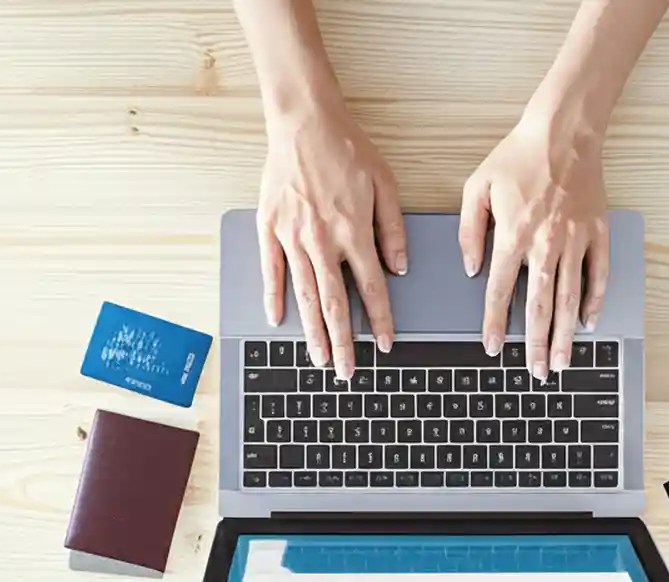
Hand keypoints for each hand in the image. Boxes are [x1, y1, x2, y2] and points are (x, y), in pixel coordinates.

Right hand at [257, 108, 406, 379]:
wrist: (303, 121)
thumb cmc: (347, 148)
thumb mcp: (385, 184)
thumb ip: (392, 229)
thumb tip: (399, 268)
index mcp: (354, 232)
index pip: (371, 288)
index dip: (379, 320)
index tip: (385, 344)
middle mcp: (322, 241)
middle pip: (334, 304)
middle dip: (343, 343)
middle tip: (347, 372)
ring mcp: (292, 236)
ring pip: (303, 295)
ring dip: (312, 332)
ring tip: (318, 359)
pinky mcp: (269, 227)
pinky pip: (271, 271)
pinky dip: (275, 297)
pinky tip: (278, 320)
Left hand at [458, 118, 608, 379]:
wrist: (563, 131)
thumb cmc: (517, 157)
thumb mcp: (477, 187)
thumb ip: (469, 231)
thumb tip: (472, 268)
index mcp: (513, 235)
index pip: (501, 291)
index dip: (496, 323)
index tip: (494, 348)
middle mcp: (545, 243)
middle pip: (541, 306)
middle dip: (538, 344)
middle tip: (537, 371)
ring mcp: (575, 239)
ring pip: (571, 297)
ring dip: (566, 334)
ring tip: (563, 361)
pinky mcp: (597, 231)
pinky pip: (599, 274)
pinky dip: (595, 300)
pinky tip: (589, 322)